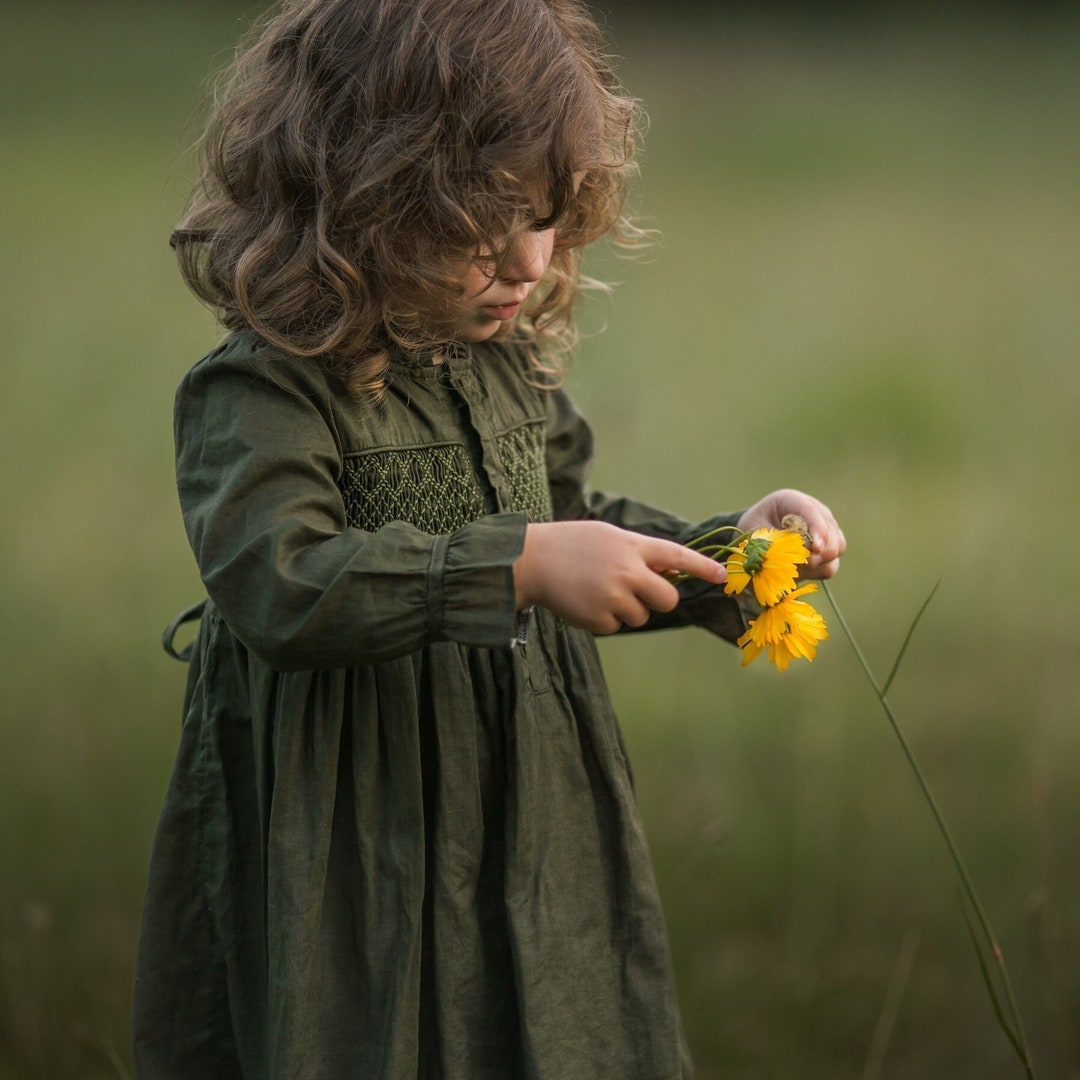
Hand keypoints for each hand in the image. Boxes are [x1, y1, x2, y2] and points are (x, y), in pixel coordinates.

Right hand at [514, 521, 726, 634]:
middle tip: (638, 593)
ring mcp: (614, 596)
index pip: (677, 557)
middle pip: (667, 599)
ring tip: (598, 592)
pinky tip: (585, 602)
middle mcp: (627, 571)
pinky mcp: (599, 617)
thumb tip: (666, 576)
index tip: (722, 576)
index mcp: (632, 546)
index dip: (702, 567)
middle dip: (658, 600)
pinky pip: (616, 627)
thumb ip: (638, 553)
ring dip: (627, 610)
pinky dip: (604, 619)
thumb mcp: (609, 537)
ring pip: (641, 616)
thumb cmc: (573, 545)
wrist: (533, 560)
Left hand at [737, 488, 845, 578]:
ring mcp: (823, 530)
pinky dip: (819, 571)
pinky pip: (831, 564)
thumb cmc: (753, 528)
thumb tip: (796, 557)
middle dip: (822, 549)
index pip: (809, 510)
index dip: (817, 529)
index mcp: (791, 500)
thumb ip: (773, 540)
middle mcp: (814, 512)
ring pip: (836, 548)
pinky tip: (802, 570)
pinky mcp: (825, 550)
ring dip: (821, 561)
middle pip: (831, 531)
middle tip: (807, 562)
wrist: (754, 536)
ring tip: (800, 566)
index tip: (816, 547)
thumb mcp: (755, 531)